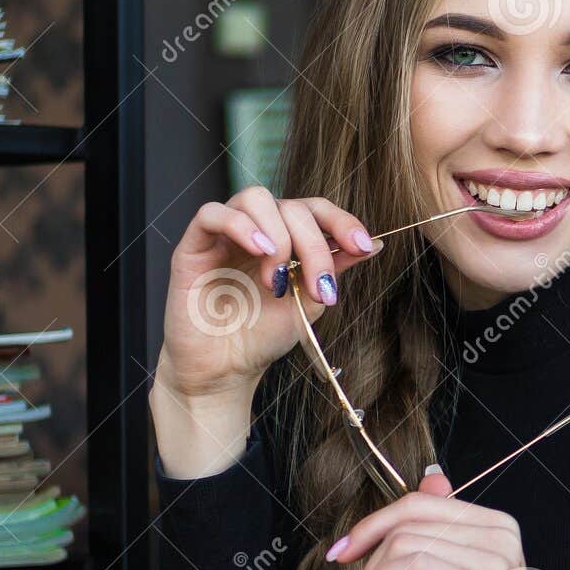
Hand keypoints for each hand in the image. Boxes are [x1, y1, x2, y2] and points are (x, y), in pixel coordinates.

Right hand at [152, 187, 377, 475]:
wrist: (226, 370)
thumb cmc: (263, 336)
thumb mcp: (310, 302)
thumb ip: (334, 269)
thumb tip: (375, 244)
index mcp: (287, 238)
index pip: (316, 210)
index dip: (342, 221)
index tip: (362, 246)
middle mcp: (258, 230)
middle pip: (292, 207)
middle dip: (313, 245)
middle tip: (318, 286)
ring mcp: (225, 234)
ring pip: (255, 198)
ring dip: (279, 234)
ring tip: (279, 278)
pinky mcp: (194, 245)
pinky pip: (212, 213)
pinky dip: (240, 226)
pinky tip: (260, 251)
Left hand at [326, 468, 569, 569]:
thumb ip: (443, 532)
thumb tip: (432, 478)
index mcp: (495, 525)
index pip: (420, 502)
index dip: (373, 524)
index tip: (343, 553)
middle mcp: (500, 535)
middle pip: (408, 518)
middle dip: (367, 553)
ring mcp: (494, 561)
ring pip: (404, 544)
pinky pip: (414, 566)